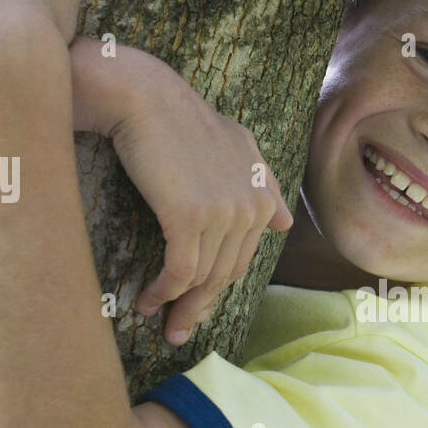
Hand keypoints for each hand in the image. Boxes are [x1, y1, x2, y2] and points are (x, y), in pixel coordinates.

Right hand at [99, 49, 293, 343]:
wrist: (143, 96)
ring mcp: (222, 213)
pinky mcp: (190, 217)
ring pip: (201, 277)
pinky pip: (180, 271)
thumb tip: (284, 225)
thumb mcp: (236, 144)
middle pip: (223, 274)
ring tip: (156, 320)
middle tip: (177, 332)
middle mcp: (248, 207)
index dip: (217, 288)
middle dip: (199, 308)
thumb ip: (262, 183)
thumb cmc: (180, 118)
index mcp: (260, 196)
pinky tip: (145, 302)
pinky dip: (163, 292)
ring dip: (176, 306)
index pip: (241, 257)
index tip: (195, 309)